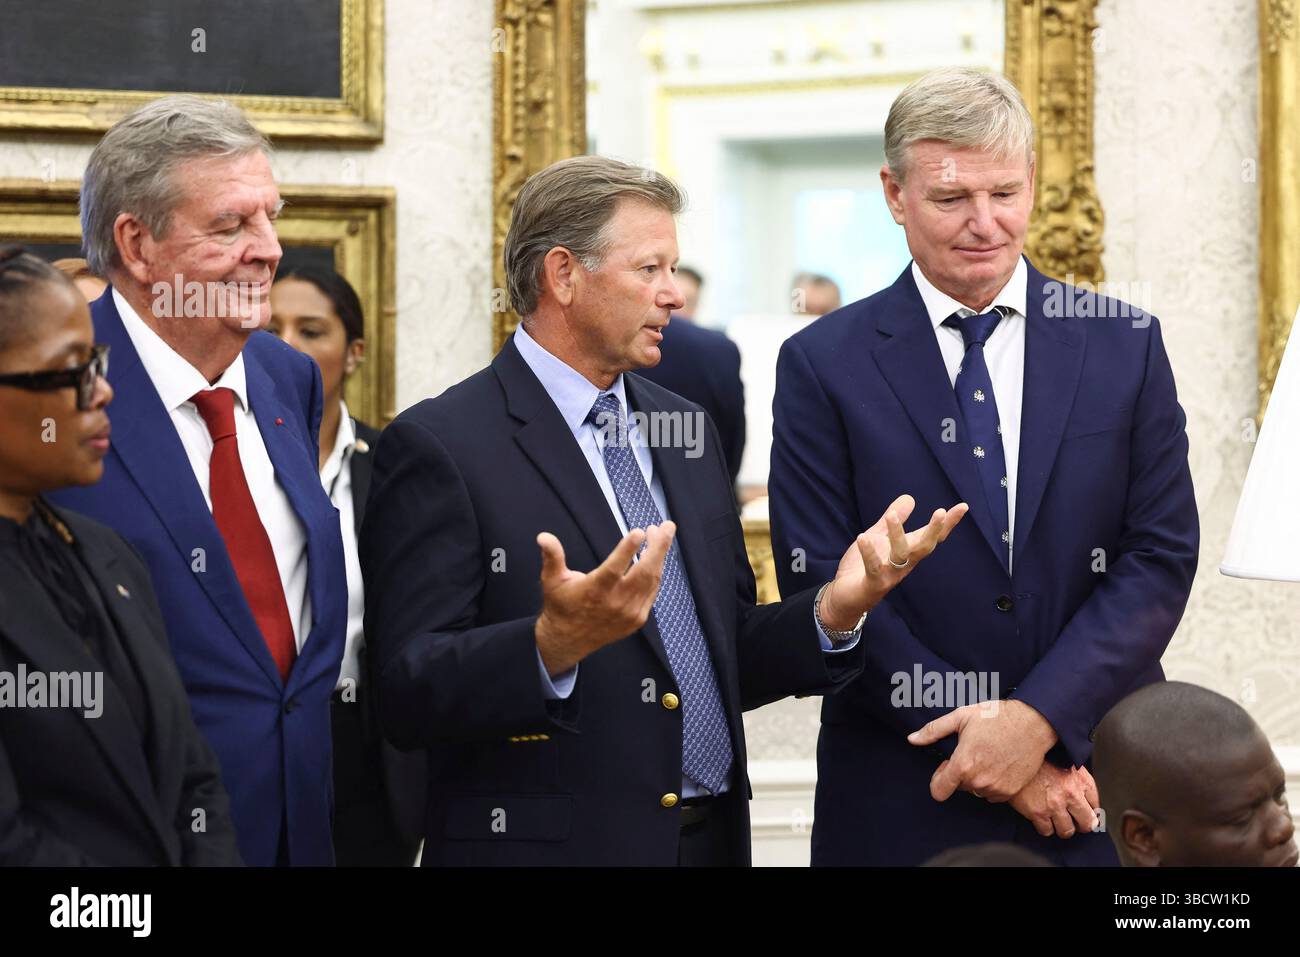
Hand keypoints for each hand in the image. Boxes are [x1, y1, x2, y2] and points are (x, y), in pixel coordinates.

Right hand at [534, 523, 674, 675]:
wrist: (568, 640)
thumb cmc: (561, 605)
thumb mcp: (551, 580)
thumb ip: (552, 557)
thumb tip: (543, 537)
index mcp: (595, 590)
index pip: (615, 568)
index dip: (627, 549)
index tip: (639, 531)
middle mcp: (615, 602)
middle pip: (644, 572)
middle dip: (658, 546)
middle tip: (666, 526)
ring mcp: (629, 612)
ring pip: (652, 580)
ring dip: (660, 556)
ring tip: (661, 535)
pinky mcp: (637, 619)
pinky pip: (652, 592)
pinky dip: (657, 573)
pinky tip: (656, 557)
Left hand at [818, 494, 967, 630]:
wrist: (844, 599)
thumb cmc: (862, 567)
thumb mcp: (879, 537)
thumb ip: (894, 520)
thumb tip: (910, 497)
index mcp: (908, 551)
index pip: (932, 536)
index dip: (948, 523)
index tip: (963, 506)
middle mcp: (904, 564)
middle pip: (924, 547)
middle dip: (934, 530)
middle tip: (941, 511)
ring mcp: (890, 575)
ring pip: (901, 555)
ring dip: (897, 534)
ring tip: (891, 515)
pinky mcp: (873, 583)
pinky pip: (873, 567)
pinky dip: (869, 553)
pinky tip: (862, 537)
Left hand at [907, 699, 1058, 801]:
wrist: (1033, 723)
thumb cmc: (996, 716)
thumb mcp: (961, 717)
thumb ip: (933, 730)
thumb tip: (912, 739)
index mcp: (963, 764)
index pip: (938, 791)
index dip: (938, 779)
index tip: (947, 766)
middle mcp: (978, 781)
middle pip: (959, 787)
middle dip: (961, 773)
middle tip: (973, 752)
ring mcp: (996, 789)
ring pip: (977, 791)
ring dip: (978, 779)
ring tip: (988, 756)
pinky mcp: (1011, 792)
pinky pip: (993, 795)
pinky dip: (993, 783)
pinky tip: (999, 763)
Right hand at [1006, 762, 1099, 837]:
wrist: (1016, 755)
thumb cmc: (1040, 759)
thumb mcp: (1066, 762)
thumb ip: (1079, 780)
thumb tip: (1088, 801)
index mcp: (1080, 780)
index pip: (1096, 806)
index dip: (1090, 813)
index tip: (1085, 814)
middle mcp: (1070, 793)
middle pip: (1087, 823)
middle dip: (1082, 825)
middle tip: (1075, 823)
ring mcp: (1054, 804)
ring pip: (1067, 831)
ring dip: (1062, 827)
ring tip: (1056, 819)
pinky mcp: (1037, 812)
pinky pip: (1047, 831)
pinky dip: (1044, 827)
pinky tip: (1042, 817)